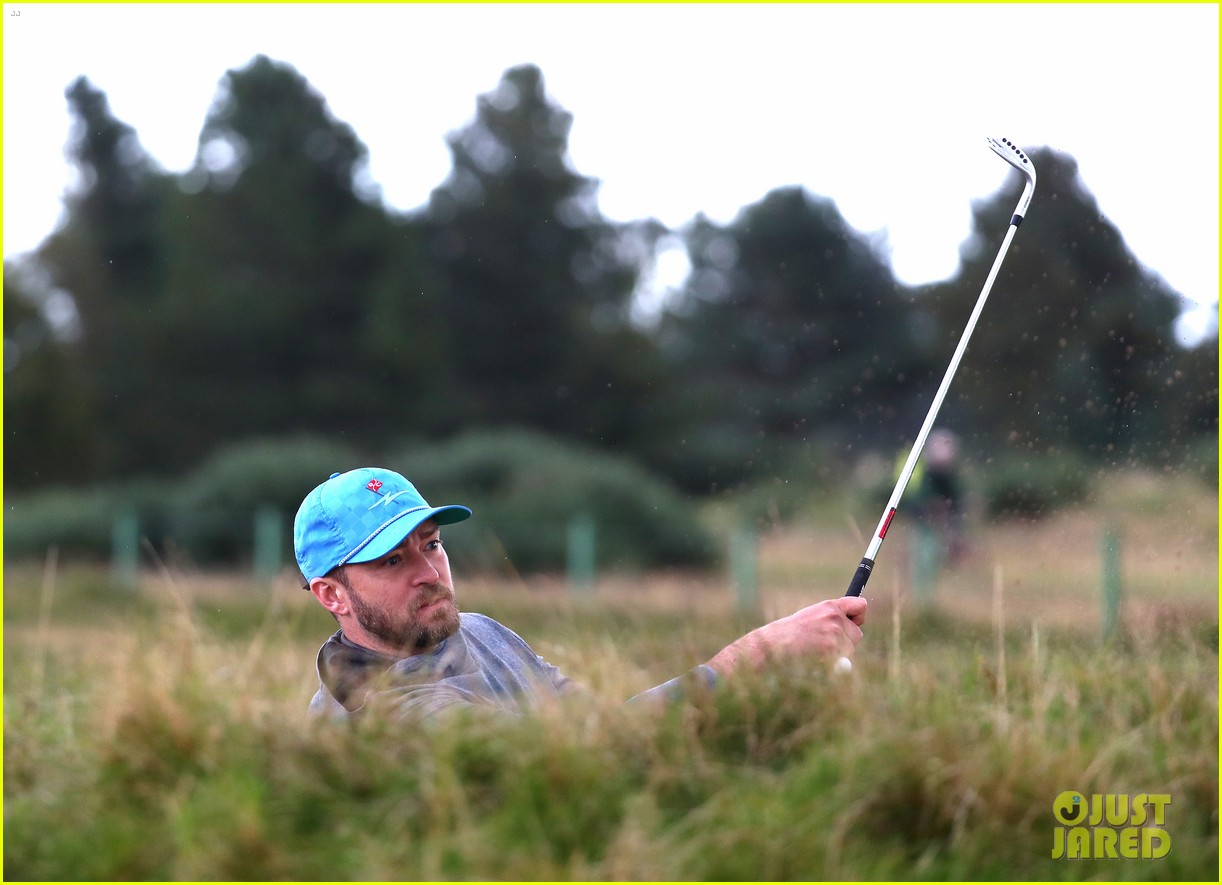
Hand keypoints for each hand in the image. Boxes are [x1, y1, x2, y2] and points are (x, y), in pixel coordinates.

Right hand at [705, 597, 867, 675]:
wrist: (773, 644)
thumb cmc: (788, 634)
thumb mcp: (810, 618)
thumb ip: (830, 620)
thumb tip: (852, 629)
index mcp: (829, 606)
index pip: (860, 605)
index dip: (858, 616)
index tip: (853, 623)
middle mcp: (834, 617)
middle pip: (857, 634)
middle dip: (847, 642)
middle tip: (826, 645)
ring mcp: (834, 634)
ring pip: (850, 649)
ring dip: (838, 654)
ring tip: (815, 651)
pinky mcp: (832, 649)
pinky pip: (842, 661)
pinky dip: (832, 664)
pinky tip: (814, 659)